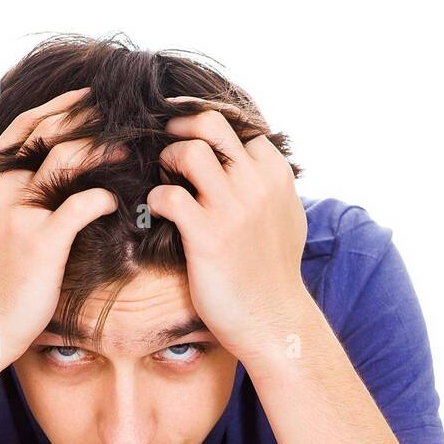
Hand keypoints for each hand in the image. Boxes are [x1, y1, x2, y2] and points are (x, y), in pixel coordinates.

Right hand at [0, 88, 116, 371]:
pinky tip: (116, 201)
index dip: (58, 108)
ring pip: (67, 159)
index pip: (23, 126)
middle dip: (86, 117)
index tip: (85, 100)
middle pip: (48, 131)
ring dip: (102, 150)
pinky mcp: (41, 240)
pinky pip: (83, 204)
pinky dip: (104, 198)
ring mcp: (17, 210)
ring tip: (127, 150)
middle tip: (118, 113)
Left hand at [146, 101, 313, 375]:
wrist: (273, 320)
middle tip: (169, 149)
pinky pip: (168, 195)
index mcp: (276, 175)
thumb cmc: (274, 273)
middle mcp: (256, 184)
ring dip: (167, 161)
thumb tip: (257, 159)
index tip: (196, 147)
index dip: (209, 132)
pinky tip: (158, 213)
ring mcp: (232, 208)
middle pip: (211, 123)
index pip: (238, 126)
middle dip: (181, 130)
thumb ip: (271, 184)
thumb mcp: (288, 217)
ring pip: (188, 151)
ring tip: (165, 181)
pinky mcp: (207, 236)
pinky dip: (155, 199)